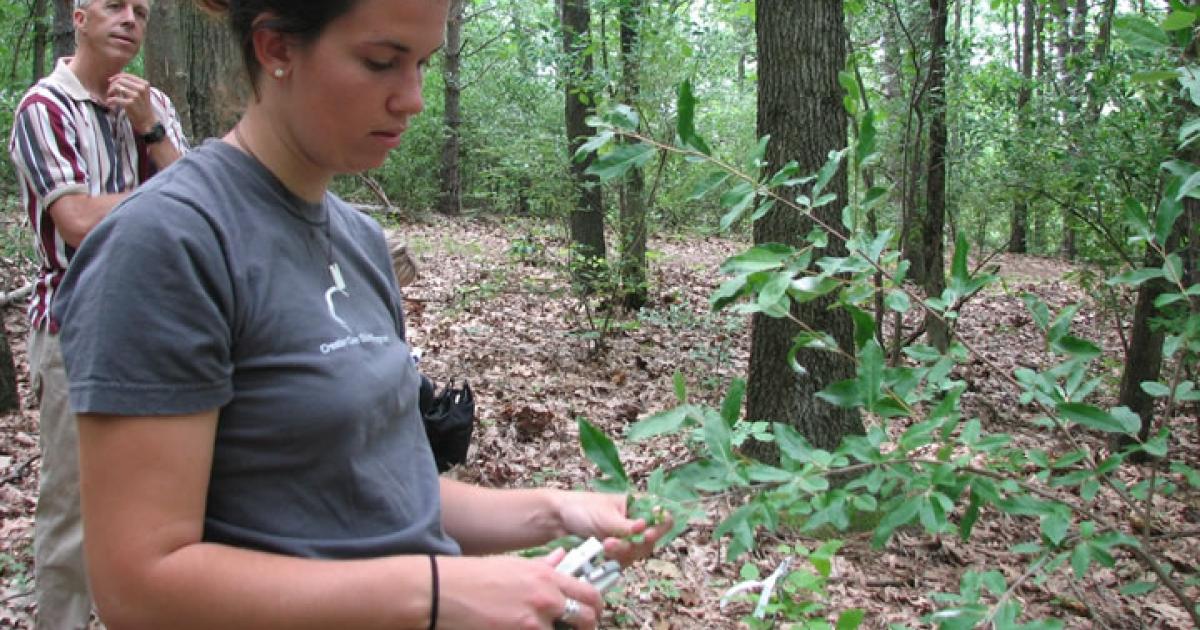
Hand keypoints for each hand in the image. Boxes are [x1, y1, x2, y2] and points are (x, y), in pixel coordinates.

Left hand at [106, 73, 157, 133]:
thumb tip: (117, 76)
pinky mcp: (130, 104)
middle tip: (110, 92)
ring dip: (110, 92)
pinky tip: (109, 103)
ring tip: (110, 98)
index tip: (110, 82)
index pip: (126, 75)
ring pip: (116, 87)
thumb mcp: (141, 92)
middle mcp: (141, 88)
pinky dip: (110, 101)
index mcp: (144, 84)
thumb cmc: (141, 106)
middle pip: (120, 80)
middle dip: (112, 85)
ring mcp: (136, 96)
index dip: (116, 77)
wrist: (147, 120)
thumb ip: (132, 84)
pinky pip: (114, 98)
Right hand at [438, 553, 602, 628]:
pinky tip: (527, 629)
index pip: (588, 593)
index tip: (593, 611)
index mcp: (546, 576)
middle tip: (579, 627)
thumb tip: (562, 558)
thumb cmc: (476, 577)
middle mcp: (545, 598)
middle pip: (585, 618)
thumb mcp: (514, 565)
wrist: (445, 591)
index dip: (596, 605)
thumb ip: (544, 566)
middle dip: (586, 625)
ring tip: (547, 626)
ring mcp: (533, 622)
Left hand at [556, 491, 673, 567]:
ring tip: (603, 547)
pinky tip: (602, 554)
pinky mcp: (616, 550)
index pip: (662, 517)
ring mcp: (627, 537)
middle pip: (650, 540)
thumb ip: (626, 526)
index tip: (645, 535)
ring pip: (637, 553)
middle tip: (613, 543)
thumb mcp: (605, 516)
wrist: (557, 519)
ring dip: (622, 553)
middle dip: (633, 544)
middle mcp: (636, 522)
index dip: (658, 528)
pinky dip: (615, 560)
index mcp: (637, 505)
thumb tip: (645, 527)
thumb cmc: (581, 508)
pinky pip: (625, 561)